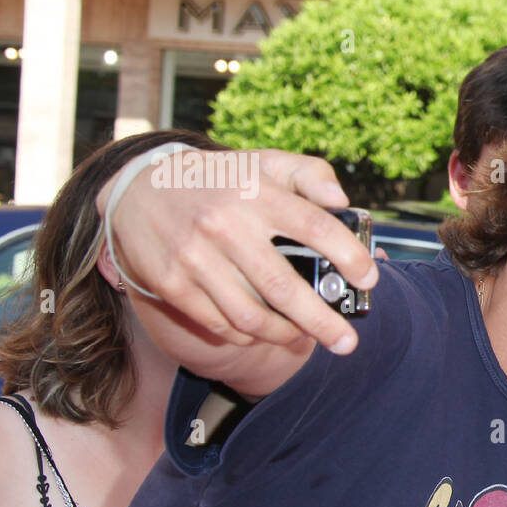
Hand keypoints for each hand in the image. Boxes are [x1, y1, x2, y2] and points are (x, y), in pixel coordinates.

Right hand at [98, 149, 377, 354]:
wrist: (136, 187)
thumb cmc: (219, 179)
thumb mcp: (263, 162)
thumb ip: (309, 174)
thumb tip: (341, 199)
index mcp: (257, 194)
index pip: (315, 227)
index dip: (349, 256)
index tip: (369, 279)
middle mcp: (226, 226)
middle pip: (284, 287)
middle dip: (323, 322)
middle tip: (348, 343)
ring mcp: (195, 258)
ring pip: (251, 316)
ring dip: (285, 335)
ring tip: (304, 337)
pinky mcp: (172, 283)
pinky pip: (220, 324)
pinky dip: (247, 336)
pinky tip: (263, 332)